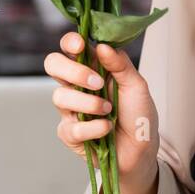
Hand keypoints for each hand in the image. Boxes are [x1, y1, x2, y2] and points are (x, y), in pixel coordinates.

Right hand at [44, 31, 159, 192]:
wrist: (142, 150)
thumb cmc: (139, 114)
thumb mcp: (137, 86)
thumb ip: (120, 64)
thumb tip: (102, 46)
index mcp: (92, 68)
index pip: (70, 47)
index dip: (70, 42)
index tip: (80, 45)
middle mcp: (76, 85)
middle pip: (53, 65)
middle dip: (73, 71)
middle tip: (98, 83)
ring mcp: (70, 109)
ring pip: (59, 97)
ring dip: (88, 104)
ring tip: (109, 110)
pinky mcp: (69, 134)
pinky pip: (71, 127)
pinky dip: (93, 128)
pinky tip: (107, 128)